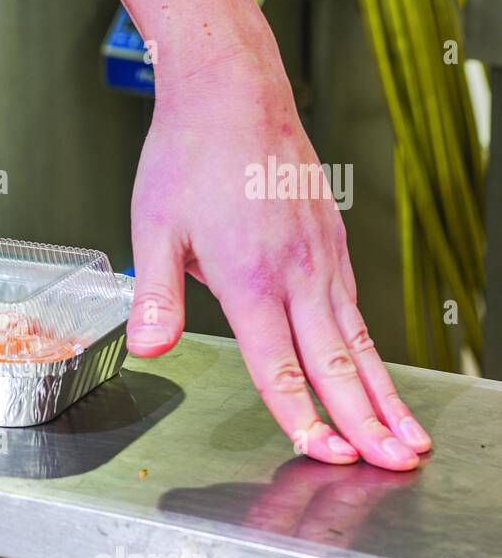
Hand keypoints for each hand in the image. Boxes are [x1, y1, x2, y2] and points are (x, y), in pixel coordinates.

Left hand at [125, 55, 431, 470]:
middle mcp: (298, 272)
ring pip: (358, 339)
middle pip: (338, 363)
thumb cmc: (188, 157)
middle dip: (368, 421)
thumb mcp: (153, 228)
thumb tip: (149, 349)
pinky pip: (354, 307)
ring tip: (409, 435)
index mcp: (251, 278)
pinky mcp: (330, 241)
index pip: (281, 366)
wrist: (232, 92)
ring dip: (384, 392)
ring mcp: (322, 256)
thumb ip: (155, 295)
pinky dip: (371, 349)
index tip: (326, 456)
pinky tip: (375, 372)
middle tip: (397, 465)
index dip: (302, 417)